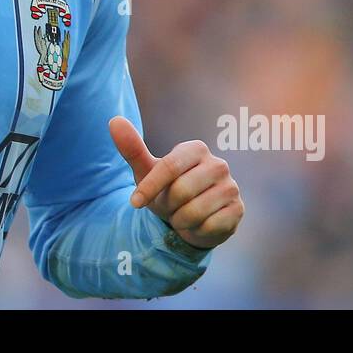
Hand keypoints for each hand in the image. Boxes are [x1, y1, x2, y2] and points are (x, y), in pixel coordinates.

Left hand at [109, 116, 242, 250]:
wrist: (191, 219)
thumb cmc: (167, 190)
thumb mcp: (147, 172)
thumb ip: (132, 149)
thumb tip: (114, 121)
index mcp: (196, 149)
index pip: (168, 167)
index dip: (149, 188)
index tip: (134, 203)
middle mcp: (218, 165)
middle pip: (181, 192)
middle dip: (168, 206)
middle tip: (171, 206)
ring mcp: (231, 187)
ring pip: (194, 212)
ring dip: (180, 221)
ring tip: (183, 215)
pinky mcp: (238, 210)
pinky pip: (209, 226)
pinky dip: (196, 231)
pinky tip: (199, 224)